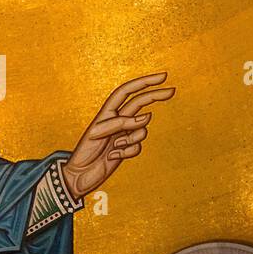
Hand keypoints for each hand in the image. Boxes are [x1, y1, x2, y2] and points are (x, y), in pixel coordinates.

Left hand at [61, 72, 174, 199]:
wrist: (79, 176)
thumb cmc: (85, 152)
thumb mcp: (98, 133)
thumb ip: (121, 123)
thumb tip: (147, 117)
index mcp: (107, 111)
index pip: (127, 91)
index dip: (143, 83)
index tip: (162, 77)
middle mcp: (117, 120)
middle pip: (140, 104)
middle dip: (155, 96)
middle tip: (173, 90)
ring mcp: (123, 134)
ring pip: (141, 131)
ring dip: (130, 140)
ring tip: (113, 147)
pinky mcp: (126, 149)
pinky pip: (137, 147)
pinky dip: (126, 153)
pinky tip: (112, 157)